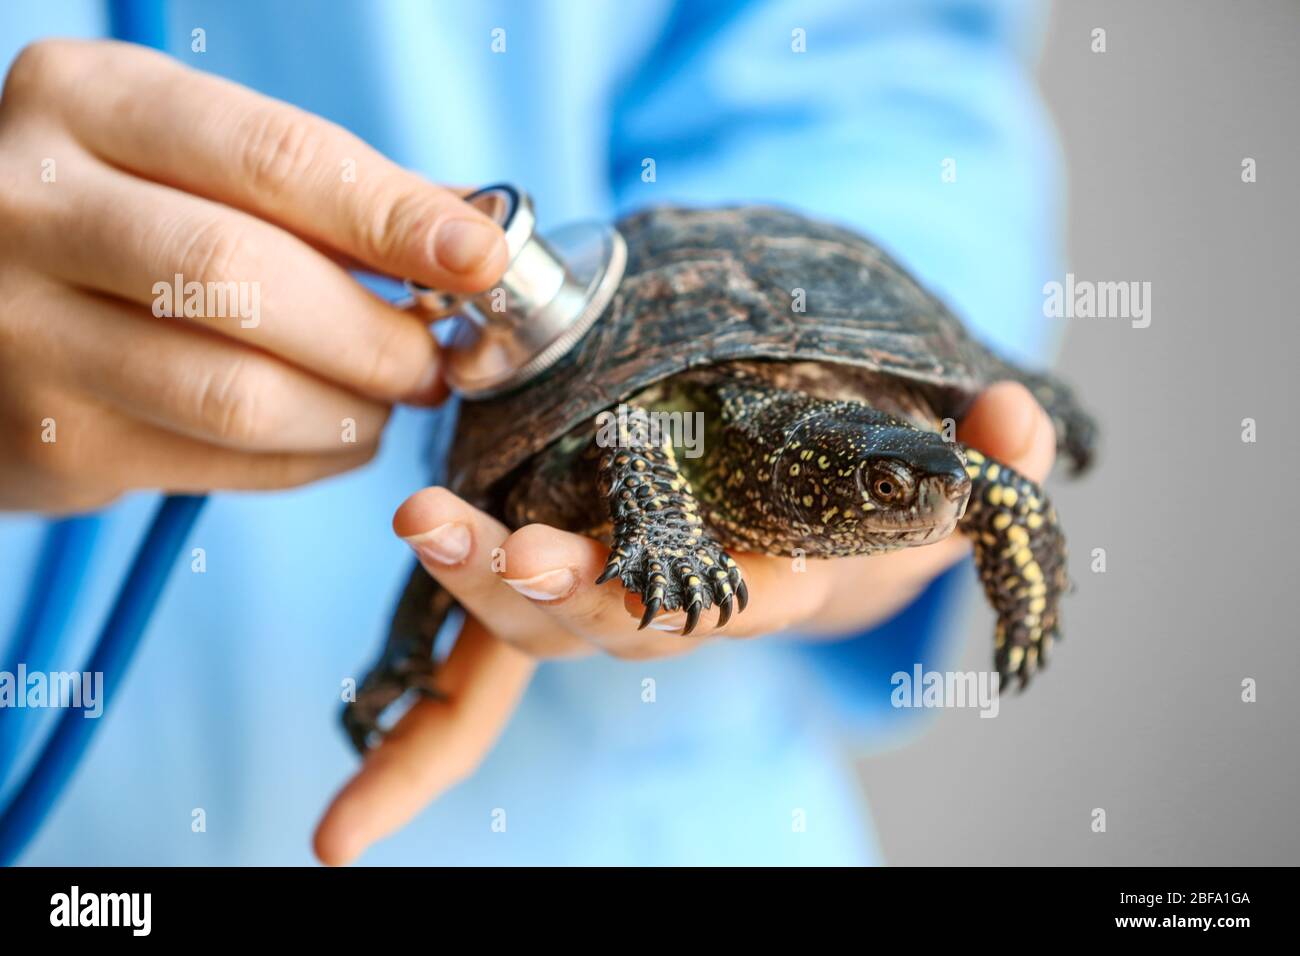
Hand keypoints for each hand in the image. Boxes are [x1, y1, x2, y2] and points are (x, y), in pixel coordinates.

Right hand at [0, 40, 505, 510]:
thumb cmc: (124, 218)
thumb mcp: (197, 161)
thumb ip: (329, 188)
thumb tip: (475, 234)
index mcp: (88, 101)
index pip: (273, 157)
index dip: (392, 216)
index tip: (482, 258)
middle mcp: (31, 206)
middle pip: (247, 277)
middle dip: (376, 335)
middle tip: (435, 360)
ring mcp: (22, 330)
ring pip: (236, 394)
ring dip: (349, 411)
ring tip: (387, 400)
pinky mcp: (45, 439)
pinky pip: (219, 465)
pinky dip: (308, 460)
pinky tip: (331, 436)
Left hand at [313, 381, 1056, 863]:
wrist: (838, 525)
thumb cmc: (885, 507)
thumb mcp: (945, 491)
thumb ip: (990, 466)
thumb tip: (1011, 429)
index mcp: (760, 590)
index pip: (696, 601)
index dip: (631, 589)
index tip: (559, 566)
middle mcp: (682, 613)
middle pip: (592, 616)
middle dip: (517, 583)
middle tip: (444, 529)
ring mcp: (619, 604)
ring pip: (532, 627)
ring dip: (467, 584)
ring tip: (411, 523)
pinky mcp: (574, 586)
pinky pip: (486, 684)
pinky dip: (420, 757)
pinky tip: (349, 835)